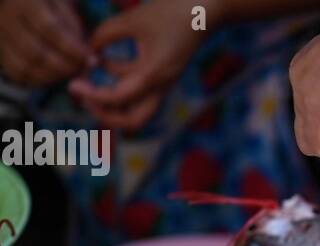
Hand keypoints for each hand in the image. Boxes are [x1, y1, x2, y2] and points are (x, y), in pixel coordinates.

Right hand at [0, 0, 91, 86]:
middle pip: (34, 52)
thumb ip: (73, 27)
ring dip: (53, 76)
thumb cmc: (49, 4)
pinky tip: (55, 76)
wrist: (21, 4)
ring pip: (23, 67)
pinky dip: (38, 81)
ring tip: (71, 73)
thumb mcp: (63, 5)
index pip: (49, 28)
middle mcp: (5, 18)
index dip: (72, 48)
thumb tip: (86, 57)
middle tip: (82, 69)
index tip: (91, 59)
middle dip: (65, 66)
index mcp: (24, 1)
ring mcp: (0, 37)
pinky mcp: (0, 52)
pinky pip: (17, 74)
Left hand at [68, 0, 210, 130]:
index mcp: (154, 74)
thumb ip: (105, 35)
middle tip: (85, 98)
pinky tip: (104, 61)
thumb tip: (87, 51)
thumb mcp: (132, 19)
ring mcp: (163, 82)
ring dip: (111, 98)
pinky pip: (138, 89)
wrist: (205, 10)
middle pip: (133, 120)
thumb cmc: (171, 11)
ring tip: (88, 79)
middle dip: (106, 114)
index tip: (73, 84)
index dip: (93, 95)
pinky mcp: (162, 76)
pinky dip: (118, 81)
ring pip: (135, 107)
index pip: (119, 98)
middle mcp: (161, 85)